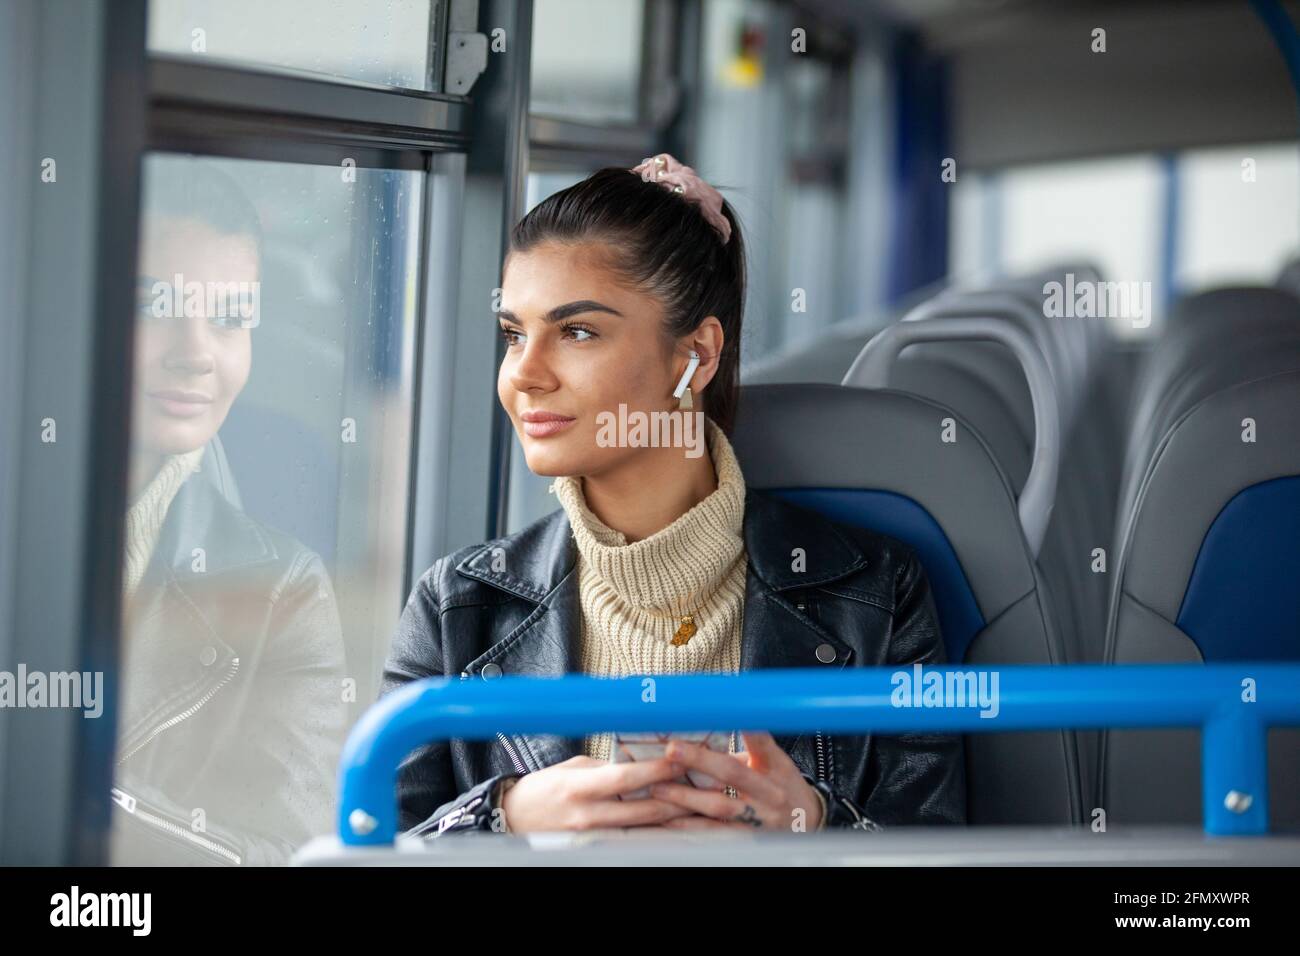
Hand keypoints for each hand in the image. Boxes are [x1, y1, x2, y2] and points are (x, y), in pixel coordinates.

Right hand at [499, 755, 697, 833]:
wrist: (514, 820)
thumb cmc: (543, 789)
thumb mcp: (573, 768)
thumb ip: (607, 767)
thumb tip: (643, 760)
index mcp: (579, 787)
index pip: (625, 778)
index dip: (656, 770)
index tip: (681, 759)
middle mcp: (588, 815)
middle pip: (643, 809)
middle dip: (679, 797)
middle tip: (708, 786)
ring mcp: (594, 837)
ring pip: (645, 830)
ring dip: (676, 819)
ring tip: (703, 808)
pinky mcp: (598, 849)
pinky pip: (635, 842)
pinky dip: (658, 834)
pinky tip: (678, 827)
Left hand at [645, 731, 823, 832]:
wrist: (807, 824)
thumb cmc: (782, 785)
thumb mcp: (773, 762)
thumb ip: (746, 747)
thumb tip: (710, 721)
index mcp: (775, 766)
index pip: (761, 741)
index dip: (746, 727)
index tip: (728, 710)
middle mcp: (770, 792)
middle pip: (733, 773)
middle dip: (700, 760)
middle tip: (672, 749)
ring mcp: (759, 817)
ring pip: (720, 806)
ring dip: (686, 797)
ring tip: (659, 787)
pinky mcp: (748, 839)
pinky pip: (715, 834)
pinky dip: (690, 827)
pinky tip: (669, 820)